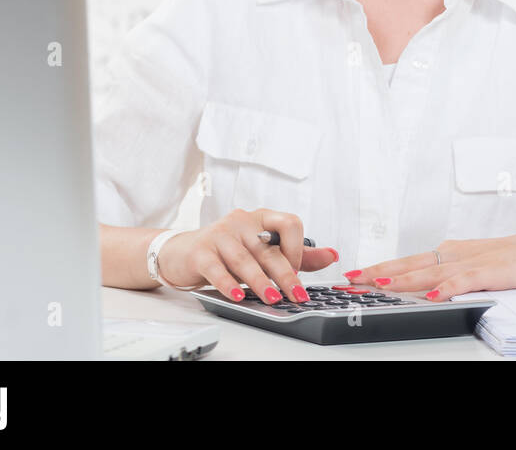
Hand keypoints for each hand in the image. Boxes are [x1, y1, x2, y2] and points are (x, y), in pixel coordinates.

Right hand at [156, 208, 337, 304]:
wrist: (183, 253)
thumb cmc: (229, 251)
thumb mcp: (264, 250)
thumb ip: (298, 254)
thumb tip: (332, 255)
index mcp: (262, 218)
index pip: (289, 222)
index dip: (297, 247)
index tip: (299, 270)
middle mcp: (242, 222)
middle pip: (269, 248)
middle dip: (285, 274)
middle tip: (297, 295)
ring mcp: (220, 234)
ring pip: (245, 260)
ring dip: (260, 281)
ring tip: (272, 298)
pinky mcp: (201, 252)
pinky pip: (217, 269)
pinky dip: (228, 284)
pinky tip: (238, 296)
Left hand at [347, 230, 515, 299]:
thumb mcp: (479, 266)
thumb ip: (453, 275)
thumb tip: (426, 289)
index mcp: (452, 252)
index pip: (408, 262)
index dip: (379, 269)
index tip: (354, 276)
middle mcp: (456, 253)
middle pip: (410, 265)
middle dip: (377, 273)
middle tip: (349, 281)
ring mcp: (473, 261)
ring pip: (430, 272)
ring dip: (402, 280)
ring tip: (378, 286)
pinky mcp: (493, 271)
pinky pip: (465, 280)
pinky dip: (446, 287)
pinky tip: (431, 295)